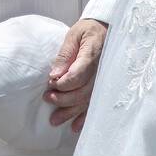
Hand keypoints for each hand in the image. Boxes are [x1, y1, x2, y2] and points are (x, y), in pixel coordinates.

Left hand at [44, 18, 106, 132]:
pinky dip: (85, 117)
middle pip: (82, 91)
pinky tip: (75, 126)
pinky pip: (96, 103)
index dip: (62, 83)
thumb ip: (64, 54)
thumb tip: (55, 74)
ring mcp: (104, 79)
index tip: (50, 83)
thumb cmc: (89, 31)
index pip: (77, 75)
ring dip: (70, 112)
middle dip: (63, 99)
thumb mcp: (74, 34)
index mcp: (92, 54)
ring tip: (54, 119)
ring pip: (88, 101)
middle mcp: (101, 70)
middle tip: (48, 98)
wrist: (108, 29)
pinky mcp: (104, 85)